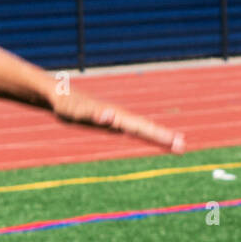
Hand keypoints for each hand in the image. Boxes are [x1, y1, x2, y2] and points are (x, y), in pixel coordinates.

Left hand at [51, 88, 184, 152]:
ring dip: (157, 136)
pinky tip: (149, 137)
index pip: (141, 127)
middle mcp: (118, 115)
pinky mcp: (110, 121)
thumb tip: (111, 117)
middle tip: (182, 147)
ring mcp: (115, 118)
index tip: (175, 143)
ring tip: (174, 144)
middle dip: (164, 137)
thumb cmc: (64, 104)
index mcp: (114, 115)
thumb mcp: (76, 112)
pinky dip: (144, 134)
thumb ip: (92, 115)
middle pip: (145, 127)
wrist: (58, 94)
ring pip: (140, 128)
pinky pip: (131, 129)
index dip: (158, 136)